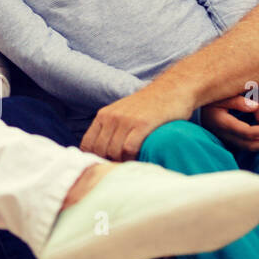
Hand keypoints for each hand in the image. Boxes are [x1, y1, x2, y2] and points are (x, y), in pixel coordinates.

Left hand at [80, 83, 194, 160]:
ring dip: (121, 162)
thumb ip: (111, 129)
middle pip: (99, 149)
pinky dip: (132, 158)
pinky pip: (129, 148)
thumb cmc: (148, 107)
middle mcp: (111, 117)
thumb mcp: (122, 113)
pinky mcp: (142, 124)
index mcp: (103, 115)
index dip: (93, 157)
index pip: (87, 143)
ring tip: (130, 165)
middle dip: (108, 162)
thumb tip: (104, 153)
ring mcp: (126, 120)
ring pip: (113, 151)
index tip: (104, 166)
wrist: (170, 90)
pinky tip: (139, 159)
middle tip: (119, 168)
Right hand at [201, 92, 258, 152]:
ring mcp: (225, 138)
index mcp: (222, 122)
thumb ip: (237, 101)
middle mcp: (224, 134)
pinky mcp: (228, 139)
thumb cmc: (208, 99)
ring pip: (248, 147)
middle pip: (249, 145)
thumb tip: (255, 106)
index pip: (247, 132)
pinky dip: (258, 144)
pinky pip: (245, 146)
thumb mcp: (221, 96)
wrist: (194, 106)